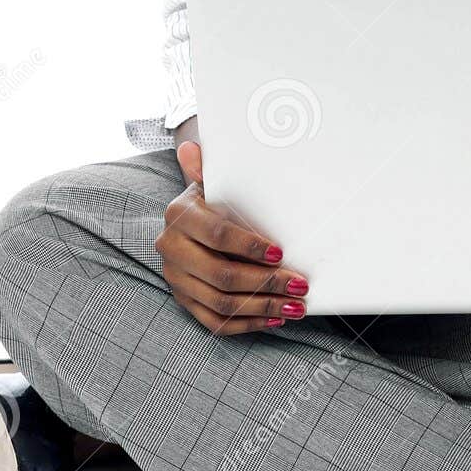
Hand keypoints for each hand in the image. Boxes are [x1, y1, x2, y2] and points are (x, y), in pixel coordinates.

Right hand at [155, 140, 308, 333]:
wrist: (187, 225)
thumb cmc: (210, 201)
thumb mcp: (209, 182)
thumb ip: (204, 168)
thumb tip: (191, 146)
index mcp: (179, 216)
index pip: (217, 235)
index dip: (249, 246)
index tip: (280, 253)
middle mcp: (172, 250)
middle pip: (222, 275)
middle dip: (266, 282)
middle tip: (298, 284)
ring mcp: (177, 280)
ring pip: (222, 303)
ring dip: (263, 306)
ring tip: (295, 305)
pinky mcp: (185, 302)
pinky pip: (217, 323)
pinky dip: (249, 324)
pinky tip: (275, 318)